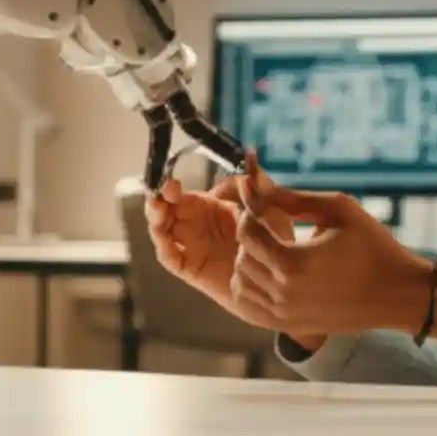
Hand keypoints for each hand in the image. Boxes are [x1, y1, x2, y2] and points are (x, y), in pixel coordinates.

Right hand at [145, 173, 295, 330]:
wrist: (281, 280)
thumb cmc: (277, 242)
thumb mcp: (270, 208)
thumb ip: (257, 184)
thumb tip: (250, 154)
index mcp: (208, 207)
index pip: (181, 192)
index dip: (170, 185)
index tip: (171, 180)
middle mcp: (195, 224)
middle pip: (165, 207)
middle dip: (158, 197)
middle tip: (163, 191)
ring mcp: (191, 245)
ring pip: (162, 229)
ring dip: (156, 217)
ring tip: (159, 207)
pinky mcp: (191, 267)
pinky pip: (170, 257)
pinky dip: (163, 246)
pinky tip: (164, 236)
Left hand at [232, 159, 430, 336]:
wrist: (398, 293)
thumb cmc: (373, 245)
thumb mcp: (338, 209)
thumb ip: (293, 197)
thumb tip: (256, 184)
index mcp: (293, 262)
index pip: (246, 231)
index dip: (252, 211)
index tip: (265, 202)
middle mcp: (283, 293)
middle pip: (241, 256)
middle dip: (251, 235)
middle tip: (271, 222)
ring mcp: (283, 314)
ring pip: (240, 282)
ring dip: (249, 261)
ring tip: (272, 248)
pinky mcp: (287, 326)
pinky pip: (248, 306)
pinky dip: (249, 287)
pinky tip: (267, 272)